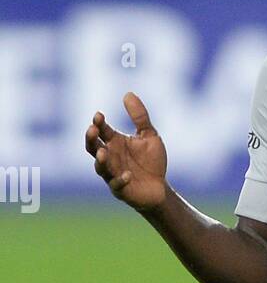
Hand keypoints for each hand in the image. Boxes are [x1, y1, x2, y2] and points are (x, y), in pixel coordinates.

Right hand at [84, 93, 167, 209]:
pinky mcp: (120, 189)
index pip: (101, 130)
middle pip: (92, 147)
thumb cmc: (151, 161)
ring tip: (102, 152)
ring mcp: (113, 173)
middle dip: (90, 138)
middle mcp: (110, 157)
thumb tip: (128, 93)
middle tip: (92, 129)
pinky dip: (120, 180)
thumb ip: (140, 116)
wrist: (159, 187)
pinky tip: (128, 175)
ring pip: (100, 167)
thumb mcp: (149, 135)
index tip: (99, 115)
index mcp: (114, 142)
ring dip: (100, 160)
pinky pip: (117, 185)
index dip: (98, 122)